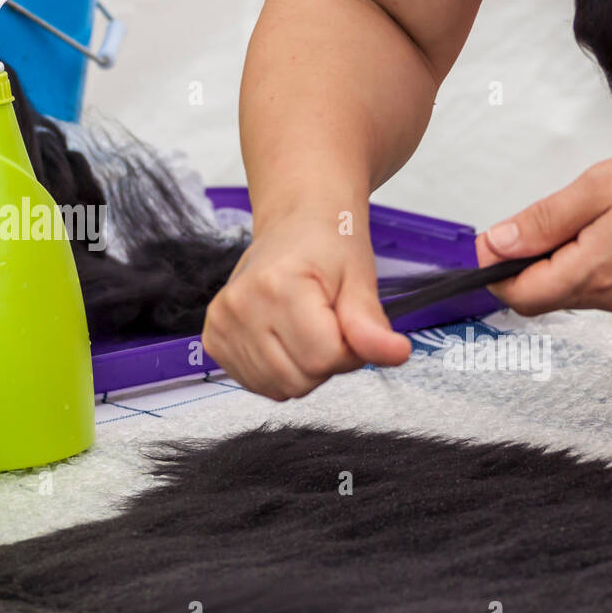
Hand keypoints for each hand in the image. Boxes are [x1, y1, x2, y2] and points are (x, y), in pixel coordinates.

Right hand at [202, 211, 410, 400]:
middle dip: (327, 361)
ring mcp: (222, 324)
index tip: (348, 322)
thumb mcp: (360, 280)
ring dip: (304, 369)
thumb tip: (397, 354)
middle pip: (300, 378)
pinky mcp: (214, 340)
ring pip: (281, 387)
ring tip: (306, 328)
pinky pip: (260, 385)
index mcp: (277, 286)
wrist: (296, 225)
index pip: (324, 358)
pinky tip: (285, 338)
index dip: (349, 350)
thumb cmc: (329, 246)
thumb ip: (371, 325)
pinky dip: (281, 371)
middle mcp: (241, 306)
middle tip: (328, 323)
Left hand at [475, 137, 611, 315]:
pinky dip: (597, 265)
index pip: (521, 296)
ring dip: (567, 262)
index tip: (491, 243)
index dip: (496, 272)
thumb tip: (496, 244)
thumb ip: (543, 221)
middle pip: (547, 296)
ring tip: (592, 216)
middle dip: (531, 264)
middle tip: (546, 217)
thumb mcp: (599, 186)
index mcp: (593, 274)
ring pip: (578, 293)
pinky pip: (608, 290)